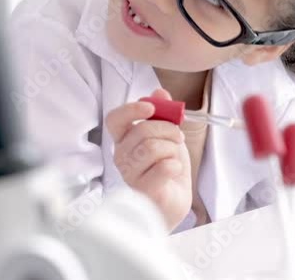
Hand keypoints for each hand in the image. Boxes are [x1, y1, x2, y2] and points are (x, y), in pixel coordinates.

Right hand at [105, 88, 191, 230]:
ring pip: (153, 147)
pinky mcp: (143, 190)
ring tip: (174, 158)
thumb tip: (159, 91)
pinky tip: (173, 172)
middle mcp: (121, 156)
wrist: (173, 202)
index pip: (115, 119)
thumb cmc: (167, 169)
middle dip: (169, 129)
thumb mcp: (168, 136)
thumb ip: (163, 114)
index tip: (151, 108)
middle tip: (178, 137)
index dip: (131, 110)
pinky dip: (175, 166)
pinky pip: (163, 167)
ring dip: (172, 150)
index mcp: (124, 140)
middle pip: (142, 130)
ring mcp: (130, 174)